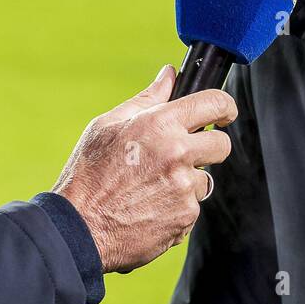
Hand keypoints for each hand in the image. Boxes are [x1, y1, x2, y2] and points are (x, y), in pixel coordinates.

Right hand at [52, 65, 236, 273]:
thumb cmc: (88, 174)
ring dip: (186, 182)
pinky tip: (148, 208)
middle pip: (222, 144)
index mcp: (160, 124)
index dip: (225, 106)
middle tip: (184, 155)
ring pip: (204, 179)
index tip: (224, 112)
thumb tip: (170, 75)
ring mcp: (184, 187)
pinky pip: (192, 207)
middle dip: (209, 147)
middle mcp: (177, 153)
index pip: (214, 103)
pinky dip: (176, 208)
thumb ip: (147, 99)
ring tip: (150, 188)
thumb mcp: (109, 125)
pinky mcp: (186, 217)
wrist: (79, 227)